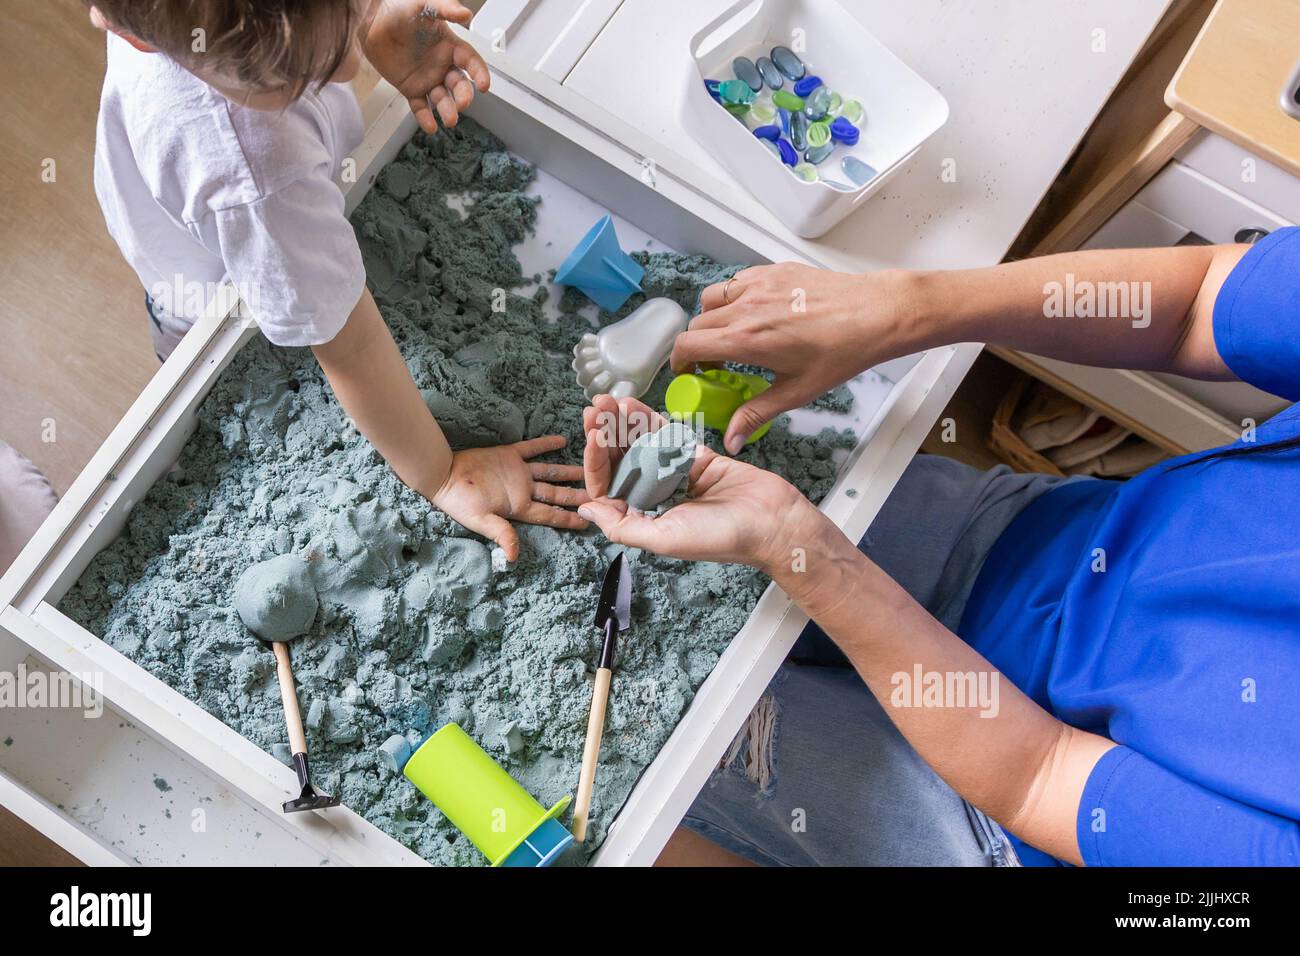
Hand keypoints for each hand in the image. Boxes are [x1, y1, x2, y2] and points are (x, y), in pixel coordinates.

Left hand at [360, 1, 489, 133]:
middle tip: (463, 103)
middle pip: (460, 85)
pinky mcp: (411, 89)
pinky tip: (431, 127)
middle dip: (464, 96)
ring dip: (448, 111)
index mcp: (450, 46)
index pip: (471, 62)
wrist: (370, 22)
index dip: (479, 73)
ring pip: (443, 99)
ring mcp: (427, 79)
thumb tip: (466, 14)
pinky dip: (426, 118)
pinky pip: (421, 107)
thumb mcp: (423, 5)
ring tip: (450, 120)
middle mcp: (442, 65)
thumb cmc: (398, 10)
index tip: (484, 85)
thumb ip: (445, 8)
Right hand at [430, 436, 589, 560]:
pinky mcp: (508, 454)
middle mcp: (523, 490)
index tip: (589, 522)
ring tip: (589, 469)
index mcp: (519, 507)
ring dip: (569, 471)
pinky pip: (532, 449)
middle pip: (556, 493)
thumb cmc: (460, 502)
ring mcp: (517, 472)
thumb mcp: (481, 520)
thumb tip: (513, 557)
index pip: (550, 514)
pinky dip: (546, 444)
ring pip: (550, 471)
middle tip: (601, 494)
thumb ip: (501, 534)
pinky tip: (563, 441)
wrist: (442, 475)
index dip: (569, 518)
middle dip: (578, 495)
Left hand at [578, 395, 827, 571]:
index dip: (595, 461)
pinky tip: (632, 404)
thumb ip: (622, 527)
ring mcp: (674, 474)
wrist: (771, 522)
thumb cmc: (721, 538)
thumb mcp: (664, 539)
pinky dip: (648, 420)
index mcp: (643, 516)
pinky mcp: (695, 457)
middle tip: (594, 408)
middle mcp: (655, 495)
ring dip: (622, 423)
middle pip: (621, 461)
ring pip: (640, 444)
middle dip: (604, 434)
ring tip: (607, 400)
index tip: (591, 436)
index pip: (608, 486)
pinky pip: (667, 435)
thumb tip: (586, 509)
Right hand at [671, 264, 919, 452]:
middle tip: (716, 364)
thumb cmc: (841, 352)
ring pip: (711, 299)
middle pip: (696, 324)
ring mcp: (758, 284)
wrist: (874, 314)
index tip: (689, 373)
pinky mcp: (772, 270)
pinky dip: (734, 298)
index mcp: (747, 339)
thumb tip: (732, 440)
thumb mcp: (796, 390)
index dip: (680, 362)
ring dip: (712, 319)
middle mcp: (745, 307)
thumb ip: (755, 413)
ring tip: (733, 336)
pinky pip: (736, 282)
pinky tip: (756, 315)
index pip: (687, 345)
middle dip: (698, 346)